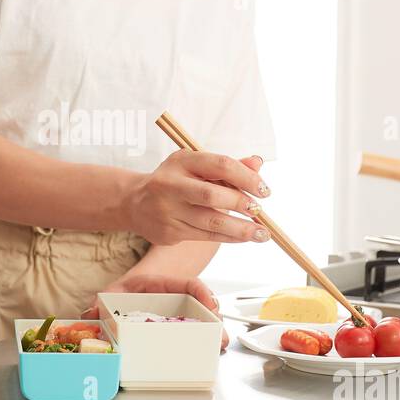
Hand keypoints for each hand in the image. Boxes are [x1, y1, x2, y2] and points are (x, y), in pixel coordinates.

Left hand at [82, 273, 230, 351]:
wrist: (127, 294)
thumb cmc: (124, 291)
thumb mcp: (113, 292)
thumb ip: (102, 301)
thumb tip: (90, 312)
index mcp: (162, 284)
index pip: (188, 283)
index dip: (202, 292)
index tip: (210, 304)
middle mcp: (176, 297)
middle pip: (203, 303)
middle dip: (214, 317)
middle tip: (219, 333)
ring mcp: (181, 311)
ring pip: (204, 317)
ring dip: (214, 330)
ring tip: (219, 344)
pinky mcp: (180, 325)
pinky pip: (197, 329)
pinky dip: (205, 338)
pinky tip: (211, 348)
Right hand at [123, 153, 268, 245]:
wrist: (135, 203)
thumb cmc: (174, 181)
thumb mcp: (195, 166)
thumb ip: (227, 167)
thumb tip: (257, 163)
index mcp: (182, 161)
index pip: (220, 165)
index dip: (246, 177)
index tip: (264, 190)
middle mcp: (171, 184)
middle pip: (212, 195)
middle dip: (241, 204)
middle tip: (260, 211)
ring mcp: (168, 210)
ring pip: (211, 222)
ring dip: (241, 229)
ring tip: (262, 234)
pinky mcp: (169, 232)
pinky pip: (205, 237)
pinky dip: (229, 238)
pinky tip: (243, 238)